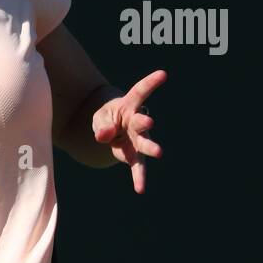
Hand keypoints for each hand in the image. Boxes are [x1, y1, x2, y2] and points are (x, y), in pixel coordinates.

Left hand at [92, 70, 165, 193]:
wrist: (109, 129)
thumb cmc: (106, 118)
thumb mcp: (99, 118)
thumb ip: (101, 125)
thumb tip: (105, 135)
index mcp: (129, 106)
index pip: (140, 91)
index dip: (151, 82)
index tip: (163, 73)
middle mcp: (137, 122)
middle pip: (141, 121)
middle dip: (144, 122)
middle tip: (149, 122)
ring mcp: (137, 138)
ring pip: (144, 143)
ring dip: (149, 148)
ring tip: (159, 152)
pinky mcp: (134, 154)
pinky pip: (137, 166)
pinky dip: (138, 177)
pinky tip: (140, 189)